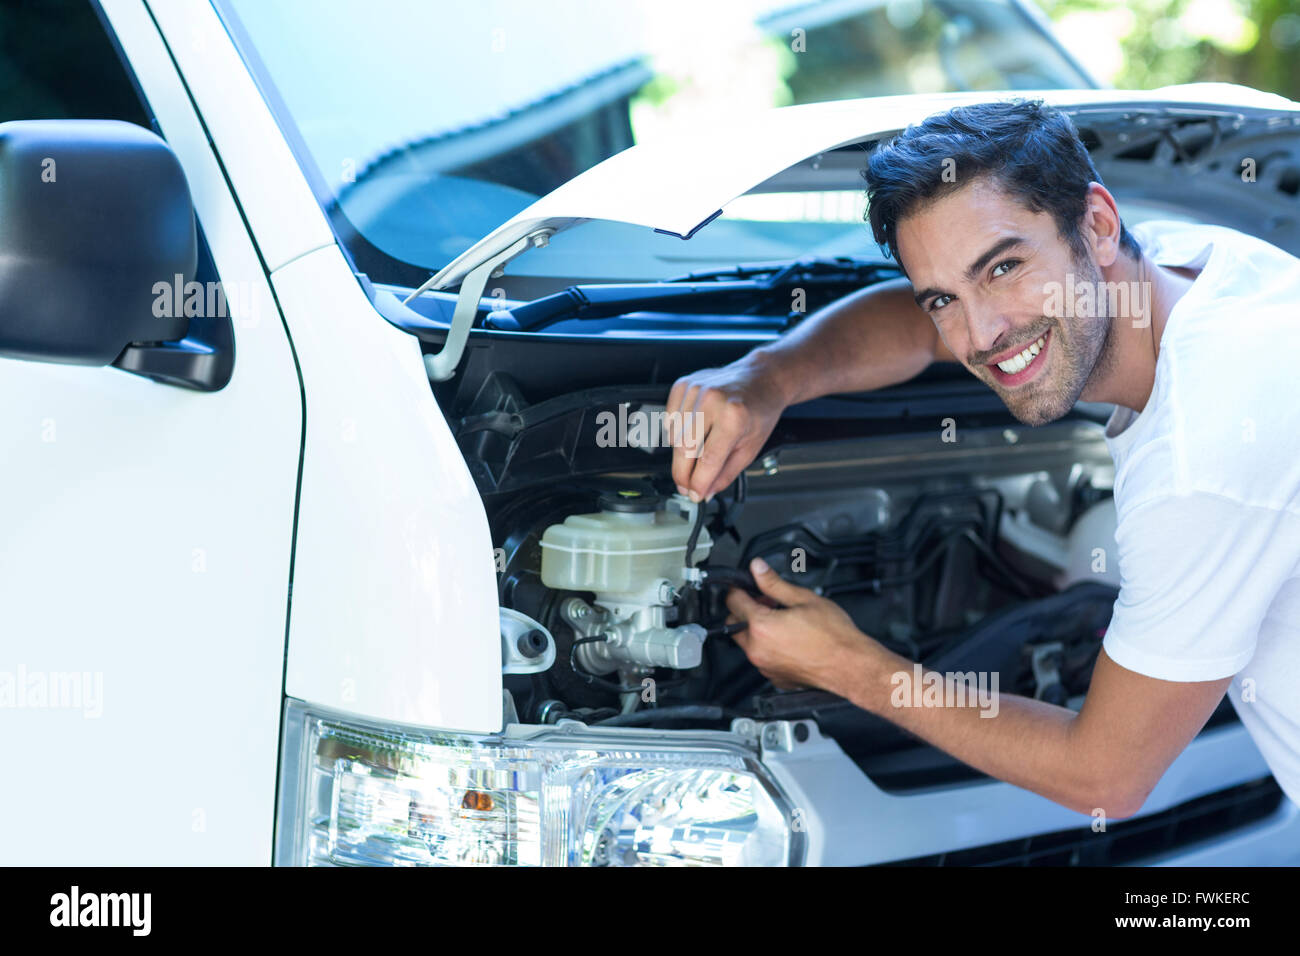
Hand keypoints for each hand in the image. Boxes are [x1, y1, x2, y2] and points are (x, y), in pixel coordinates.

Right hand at [666, 356, 787, 502]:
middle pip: (684, 449)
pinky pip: (669, 419)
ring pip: (673, 436)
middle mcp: (712, 400)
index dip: (698, 483)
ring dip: (680, 455)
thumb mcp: (750, 448)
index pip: (707, 460)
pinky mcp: (684, 384)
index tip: (695, 494)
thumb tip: (705, 491)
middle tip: (686, 487)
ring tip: (694, 460)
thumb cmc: (759, 410)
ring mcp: (695, 390)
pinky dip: (675, 433)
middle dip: (683, 474)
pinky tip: (691, 435)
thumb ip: (725, 474)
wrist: (761, 379)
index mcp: (733, 417)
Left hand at [725, 557, 889, 697]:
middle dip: (746, 610)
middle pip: (734, 623)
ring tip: (782, 621)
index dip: (740, 589)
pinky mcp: (775, 677)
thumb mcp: (804, 599)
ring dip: (756, 629)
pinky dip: (768, 648)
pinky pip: (762, 658)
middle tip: (768, 603)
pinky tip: (788, 640)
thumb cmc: (835, 637)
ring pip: (747, 642)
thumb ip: (774, 583)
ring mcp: (765, 666)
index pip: (733, 601)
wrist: (851, 666)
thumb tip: (758, 569)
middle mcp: (758, 650)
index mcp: (762, 627)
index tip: (747, 586)